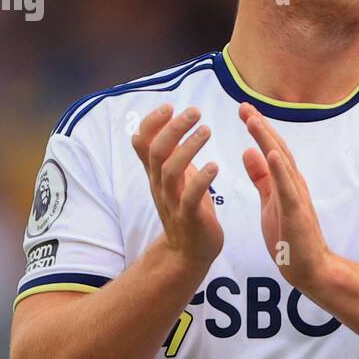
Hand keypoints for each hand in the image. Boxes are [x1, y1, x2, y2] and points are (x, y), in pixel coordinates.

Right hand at [131, 103, 223, 267]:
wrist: (188, 252)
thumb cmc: (186, 209)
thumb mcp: (173, 178)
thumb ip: (166, 154)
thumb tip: (158, 124)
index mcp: (157, 174)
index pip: (143, 143)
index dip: (152, 123)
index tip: (169, 106)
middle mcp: (160, 185)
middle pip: (157, 152)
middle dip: (173, 129)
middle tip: (195, 111)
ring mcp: (173, 202)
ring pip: (171, 172)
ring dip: (188, 148)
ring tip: (207, 130)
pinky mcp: (189, 218)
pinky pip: (190, 198)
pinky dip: (201, 180)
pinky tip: (215, 165)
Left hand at [239, 102, 333, 292]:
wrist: (309, 269)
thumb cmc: (290, 237)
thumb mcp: (269, 202)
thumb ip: (261, 177)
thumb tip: (249, 152)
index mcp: (285, 181)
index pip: (271, 149)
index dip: (258, 129)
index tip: (243, 109)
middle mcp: (294, 183)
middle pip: (277, 148)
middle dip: (260, 126)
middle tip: (244, 105)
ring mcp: (297, 196)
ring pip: (282, 162)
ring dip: (267, 139)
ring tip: (253, 120)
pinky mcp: (296, 212)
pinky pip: (287, 187)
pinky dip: (279, 168)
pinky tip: (269, 152)